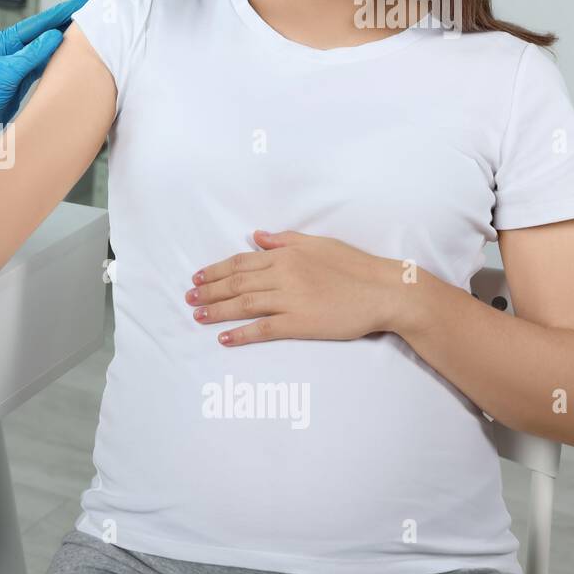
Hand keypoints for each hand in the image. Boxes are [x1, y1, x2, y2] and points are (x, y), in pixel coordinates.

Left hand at [0, 0, 89, 164]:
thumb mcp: (7, 72)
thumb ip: (32, 54)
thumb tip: (55, 35)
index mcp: (3, 42)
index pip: (38, 22)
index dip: (62, 11)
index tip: (81, 1)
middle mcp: (11, 50)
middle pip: (43, 32)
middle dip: (66, 21)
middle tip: (89, 10)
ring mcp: (17, 65)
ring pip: (45, 48)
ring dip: (64, 39)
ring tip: (86, 29)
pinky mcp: (21, 80)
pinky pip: (43, 65)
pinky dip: (57, 59)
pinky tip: (71, 53)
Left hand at [187, 230, 411, 346]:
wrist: (385, 291)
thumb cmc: (355, 266)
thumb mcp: (318, 244)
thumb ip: (285, 240)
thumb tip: (256, 236)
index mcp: (286, 254)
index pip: (240, 261)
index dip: (216, 270)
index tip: (198, 276)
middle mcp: (284, 274)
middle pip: (236, 282)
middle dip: (208, 290)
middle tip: (188, 297)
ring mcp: (291, 299)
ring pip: (243, 303)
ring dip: (216, 310)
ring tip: (197, 314)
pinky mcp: (300, 322)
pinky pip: (263, 328)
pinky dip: (241, 333)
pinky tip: (224, 337)